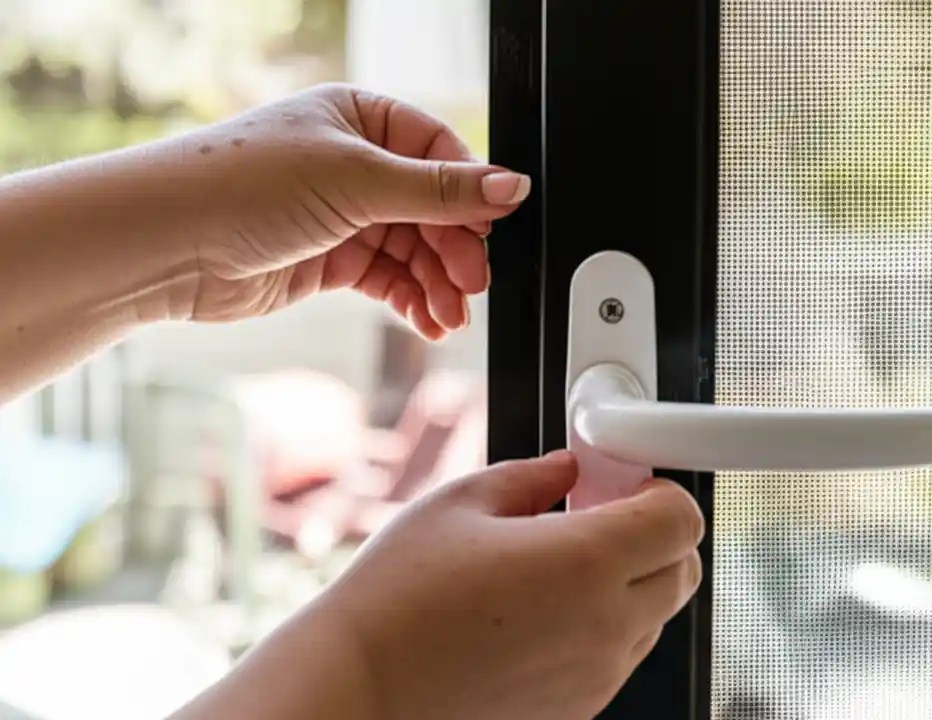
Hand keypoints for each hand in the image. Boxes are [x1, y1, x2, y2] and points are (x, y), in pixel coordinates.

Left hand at [171, 83, 527, 338]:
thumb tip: (511, 185)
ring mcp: (341, 214)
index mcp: (360, 119)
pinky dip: (411, 301)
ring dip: (436, 285)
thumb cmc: (240, 186)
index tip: (490, 231)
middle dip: (454, 251)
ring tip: (450, 317)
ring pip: (413, 250)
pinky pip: (387, 280)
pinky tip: (427, 322)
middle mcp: (353, 164)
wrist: (166, 244)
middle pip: (432, 208)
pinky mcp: (328, 261)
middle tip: (471, 285)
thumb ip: (441, 191)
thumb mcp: (357, 179)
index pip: (440, 152)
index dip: (470, 194)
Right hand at [311, 452, 703, 719]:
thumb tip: (569, 467)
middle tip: (600, 518)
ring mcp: (596, 676)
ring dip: (632, 584)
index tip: (627, 486)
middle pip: (684, 570)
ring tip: (560, 568)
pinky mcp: (578, 710)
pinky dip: (604, 629)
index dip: (659, 493)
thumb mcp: (460, 504)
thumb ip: (533, 477)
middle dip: (656, 536)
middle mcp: (605, 626)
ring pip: (655, 617)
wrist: (359, 689)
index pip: (682, 520)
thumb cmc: (395, 598)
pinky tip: (543, 612)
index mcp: (587, 562)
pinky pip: (619, 659)